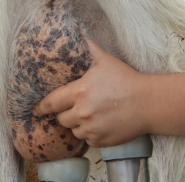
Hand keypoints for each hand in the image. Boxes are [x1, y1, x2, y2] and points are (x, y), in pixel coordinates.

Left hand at [33, 39, 150, 147]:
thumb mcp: (107, 61)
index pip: (51, 103)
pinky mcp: (100, 141)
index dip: (42, 107)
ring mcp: (91, 129)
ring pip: (74, 131)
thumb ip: (90, 50)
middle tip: (78, 108)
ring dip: (79, 125)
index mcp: (80, 93)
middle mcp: (82, 113)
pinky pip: (88, 140)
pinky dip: (91, 134)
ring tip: (93, 116)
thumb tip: (81, 38)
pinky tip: (102, 124)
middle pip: (61, 119)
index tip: (36, 110)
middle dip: (66, 114)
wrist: (148, 104)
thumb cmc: (127, 81)